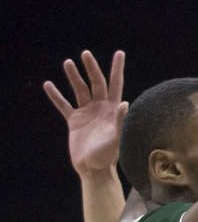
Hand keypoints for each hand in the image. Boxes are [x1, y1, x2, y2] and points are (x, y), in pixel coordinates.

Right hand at [45, 50, 127, 175]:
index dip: (117, 69)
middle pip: (96, 83)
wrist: (94, 169)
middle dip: (91, 68)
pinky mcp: (74, 121)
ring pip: (79, 90)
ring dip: (73, 77)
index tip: (119, 53)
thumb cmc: (109, 155)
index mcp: (112, 109)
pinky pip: (63, 105)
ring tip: (68, 62)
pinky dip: (56, 96)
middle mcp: (100, 107)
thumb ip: (120, 121)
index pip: (116, 84)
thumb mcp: (117, 138)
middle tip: (86, 54)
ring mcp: (87, 113)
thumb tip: (125, 104)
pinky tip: (48, 85)